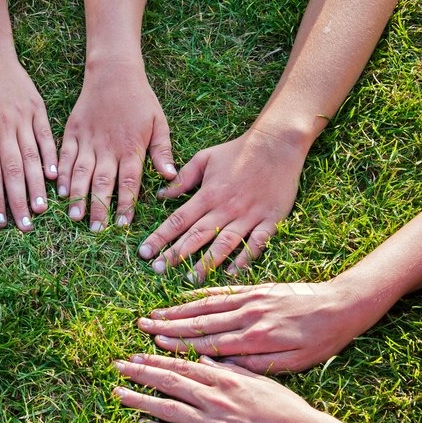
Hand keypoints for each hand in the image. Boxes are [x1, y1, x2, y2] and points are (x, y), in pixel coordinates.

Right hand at [58, 59, 174, 229]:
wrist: (113, 72)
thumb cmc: (140, 99)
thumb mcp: (159, 122)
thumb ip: (162, 151)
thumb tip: (169, 177)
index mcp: (130, 147)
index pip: (129, 182)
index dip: (125, 205)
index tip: (122, 225)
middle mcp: (107, 148)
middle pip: (102, 183)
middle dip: (98, 209)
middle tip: (96, 230)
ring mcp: (87, 141)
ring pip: (81, 174)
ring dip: (77, 197)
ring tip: (75, 217)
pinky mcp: (72, 133)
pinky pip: (64, 158)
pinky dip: (61, 176)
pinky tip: (59, 192)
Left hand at [113, 354, 324, 422]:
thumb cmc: (284, 407)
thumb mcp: (256, 379)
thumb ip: (227, 368)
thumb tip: (201, 357)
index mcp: (224, 379)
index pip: (180, 365)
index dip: (154, 360)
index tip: (134, 355)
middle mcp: (213, 398)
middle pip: (168, 382)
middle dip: (139, 373)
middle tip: (117, 367)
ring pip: (167, 407)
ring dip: (139, 400)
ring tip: (118, 393)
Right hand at [137, 282, 375, 373]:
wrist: (342, 304)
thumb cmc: (321, 340)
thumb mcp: (295, 363)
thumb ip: (257, 364)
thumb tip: (223, 367)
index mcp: (256, 338)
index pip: (210, 343)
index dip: (180, 344)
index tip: (156, 345)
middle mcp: (248, 315)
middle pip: (200, 321)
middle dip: (168, 325)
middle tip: (142, 327)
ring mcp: (249, 298)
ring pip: (206, 305)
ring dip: (177, 310)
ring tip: (154, 314)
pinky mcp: (254, 288)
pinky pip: (222, 290)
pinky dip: (199, 294)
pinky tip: (182, 298)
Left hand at [138, 128, 305, 280]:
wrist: (277, 143)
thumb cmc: (237, 151)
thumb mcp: (204, 158)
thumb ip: (183, 178)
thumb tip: (161, 195)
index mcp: (207, 195)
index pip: (178, 220)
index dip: (160, 237)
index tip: (144, 252)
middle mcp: (225, 208)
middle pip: (196, 236)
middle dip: (176, 255)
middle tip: (158, 271)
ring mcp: (248, 215)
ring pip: (224, 244)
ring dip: (206, 263)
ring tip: (190, 279)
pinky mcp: (270, 219)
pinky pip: (257, 243)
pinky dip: (245, 258)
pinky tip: (232, 273)